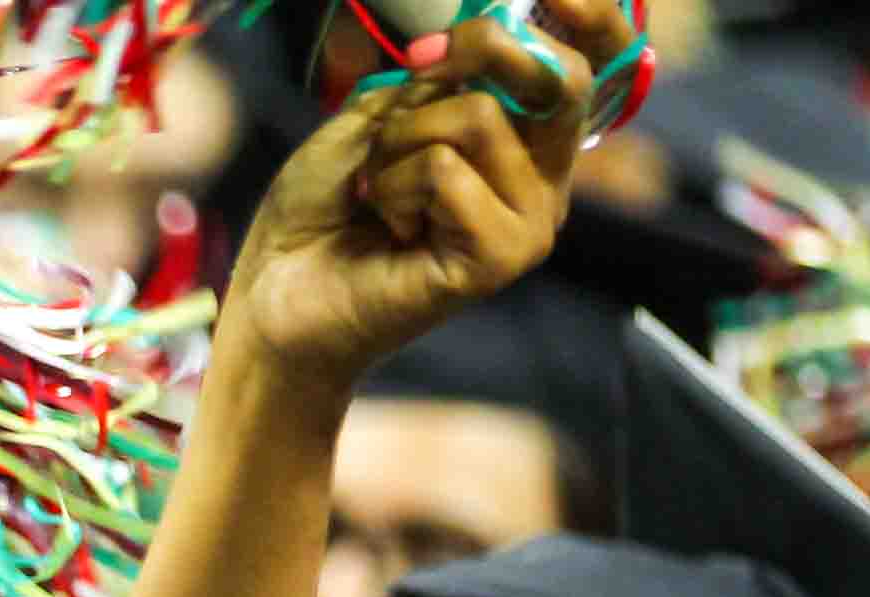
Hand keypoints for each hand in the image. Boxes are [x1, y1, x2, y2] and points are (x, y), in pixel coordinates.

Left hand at [216, 0, 629, 397]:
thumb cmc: (322, 209)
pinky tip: (387, 227)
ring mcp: (530, 221)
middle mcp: (544, 180)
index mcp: (525, 142)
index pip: (593, 63)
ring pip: (479, 119)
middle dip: (482, 51)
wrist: (277, 294)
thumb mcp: (372, 118)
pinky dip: (396, 185)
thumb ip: (435, 79)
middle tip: (417, 72)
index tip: (528, 1)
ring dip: (400, 142)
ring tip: (377, 188)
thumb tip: (481, 36)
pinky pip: (447, 170)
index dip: (583, 13)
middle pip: (558, 77)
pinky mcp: (503, 256)